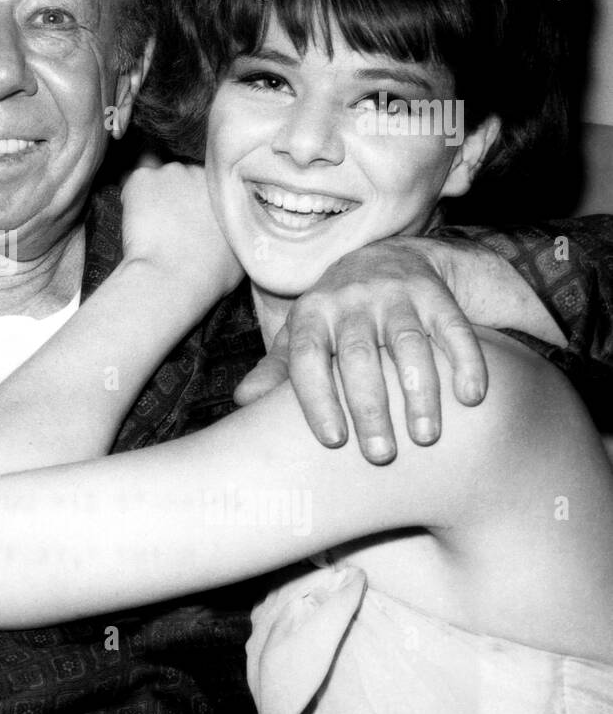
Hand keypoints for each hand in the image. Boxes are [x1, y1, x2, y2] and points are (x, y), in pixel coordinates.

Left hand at [121, 159, 242, 302]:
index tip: (189, 220)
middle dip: (175, 198)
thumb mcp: (238, 248)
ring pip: (157, 181)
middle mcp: (199, 172)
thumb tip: (226, 227)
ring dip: (153, 198)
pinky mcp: (142, 178)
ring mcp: (169, 172)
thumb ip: (233, 227)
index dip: (195, 203)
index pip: (206, 185)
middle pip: (182, 179)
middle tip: (170, 226)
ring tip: (152, 228)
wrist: (173, 278)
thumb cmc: (208, 272)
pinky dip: (131, 200)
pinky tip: (137, 225)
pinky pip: (133, 185)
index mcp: (224, 187)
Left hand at [234, 237, 486, 463]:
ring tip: (426, 437)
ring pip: (408, 343)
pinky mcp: (436, 294)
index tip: (333, 441)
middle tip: (381, 455)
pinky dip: (466, 361)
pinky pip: (453, 327)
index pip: (307, 358)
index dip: (317, 399)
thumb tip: (243, 401)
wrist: (387, 258)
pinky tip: (470, 398)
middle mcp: (350, 301)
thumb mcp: (303, 336)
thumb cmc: (336, 316)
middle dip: (369, 407)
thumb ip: (277, 370)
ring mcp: (395, 295)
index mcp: (311, 314)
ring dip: (419, 391)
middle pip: (359, 355)